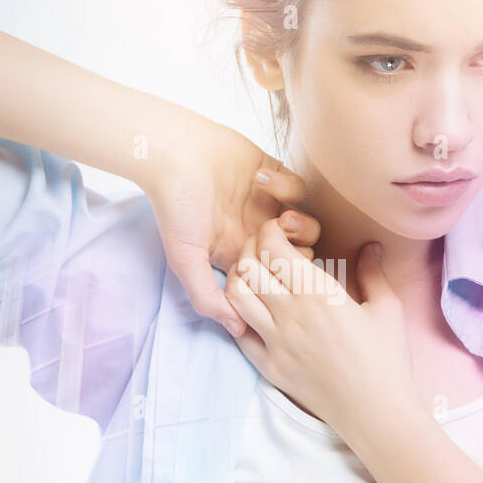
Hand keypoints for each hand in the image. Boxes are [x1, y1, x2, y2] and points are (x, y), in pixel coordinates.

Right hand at [142, 106, 320, 334]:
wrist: (174, 153)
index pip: (276, 281)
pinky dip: (287, 186)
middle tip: (285, 247)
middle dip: (298, 255)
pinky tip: (260, 180)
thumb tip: (236, 330)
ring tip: (282, 217)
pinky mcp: (275, 175)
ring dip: (302, 224)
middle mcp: (257, 233)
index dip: (282, 281)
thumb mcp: (184, 259)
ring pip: (308, 226)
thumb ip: (207, 296)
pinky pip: (300, 188)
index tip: (274, 272)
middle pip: (300, 257)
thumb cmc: (175, 206)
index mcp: (240, 257)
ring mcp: (268, 205)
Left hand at [223, 217, 418, 441]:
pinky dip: (239, 316)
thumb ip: (373, 272)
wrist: (376, 412)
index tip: (282, 232)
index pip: (273, 248)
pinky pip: (238, 333)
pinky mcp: (268, 367)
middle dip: (252, 249)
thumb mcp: (387, 309)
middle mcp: (289, 314)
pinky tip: (255, 312)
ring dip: (240, 280)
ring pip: (234, 297)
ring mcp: (274, 342)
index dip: (270, 232)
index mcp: (318, 294)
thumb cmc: (387, 360)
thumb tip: (370, 245)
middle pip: (247, 266)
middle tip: (265, 251)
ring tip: (257, 278)